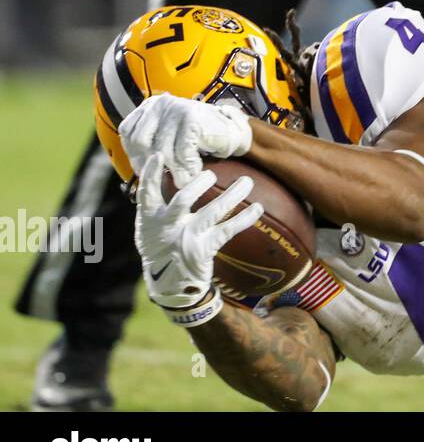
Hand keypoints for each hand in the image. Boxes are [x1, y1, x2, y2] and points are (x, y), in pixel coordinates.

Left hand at [119, 93, 252, 181]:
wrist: (232, 132)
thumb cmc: (198, 139)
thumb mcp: (168, 139)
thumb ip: (150, 147)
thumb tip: (136, 170)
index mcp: (150, 106)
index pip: (129, 133)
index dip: (135, 154)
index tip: (148, 171)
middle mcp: (161, 103)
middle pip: (140, 140)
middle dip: (151, 164)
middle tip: (165, 177)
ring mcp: (177, 108)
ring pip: (162, 149)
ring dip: (173, 170)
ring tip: (184, 180)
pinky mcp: (192, 119)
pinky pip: (182, 152)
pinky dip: (188, 167)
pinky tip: (196, 171)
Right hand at [134, 154, 262, 308]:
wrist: (169, 285)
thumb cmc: (160, 248)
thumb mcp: (147, 229)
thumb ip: (154, 206)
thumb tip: (162, 173)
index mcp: (150, 220)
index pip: (148, 193)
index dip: (151, 174)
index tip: (158, 156)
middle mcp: (168, 228)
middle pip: (182, 201)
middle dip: (198, 184)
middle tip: (212, 173)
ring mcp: (188, 239)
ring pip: (213, 212)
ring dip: (232, 195)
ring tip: (247, 181)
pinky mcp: (205, 249)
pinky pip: (229, 230)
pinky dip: (245, 218)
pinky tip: (258, 208)